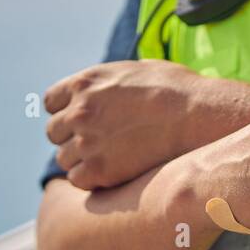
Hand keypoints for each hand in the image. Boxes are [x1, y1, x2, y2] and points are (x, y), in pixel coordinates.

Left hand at [45, 59, 199, 189]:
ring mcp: (87, 141)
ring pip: (64, 159)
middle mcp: (79, 111)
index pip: (51, 102)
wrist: (198, 116)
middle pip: (54, 132)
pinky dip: (92, 180)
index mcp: (84, 83)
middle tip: (97, 143)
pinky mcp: (100, 170)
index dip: (66, 112)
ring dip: (82, 161)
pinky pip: (78, 180)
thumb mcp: (138, 69)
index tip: (82, 121)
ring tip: (109, 160)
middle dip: (72, 137)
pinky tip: (112, 174)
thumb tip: (109, 86)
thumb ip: (111, 80)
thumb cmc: (179, 89)